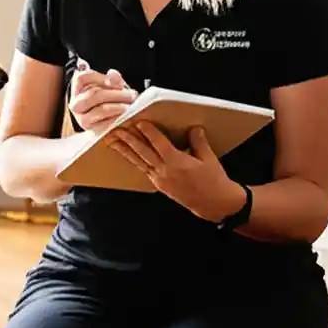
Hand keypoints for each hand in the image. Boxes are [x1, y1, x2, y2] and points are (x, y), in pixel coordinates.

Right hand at [68, 59, 137, 133]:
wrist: (104, 120)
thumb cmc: (107, 99)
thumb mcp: (109, 85)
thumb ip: (113, 78)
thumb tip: (116, 79)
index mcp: (78, 88)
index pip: (83, 78)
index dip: (100, 78)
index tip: (119, 83)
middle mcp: (76, 103)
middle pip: (94, 94)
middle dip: (116, 94)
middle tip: (132, 95)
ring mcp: (81, 118)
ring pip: (101, 110)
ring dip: (119, 107)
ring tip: (130, 106)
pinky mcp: (91, 130)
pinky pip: (105, 125)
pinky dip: (117, 120)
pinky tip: (125, 117)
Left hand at [108, 122, 247, 222]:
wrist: (214, 204)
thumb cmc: (214, 182)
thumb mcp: (209, 159)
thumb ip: (199, 142)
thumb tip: (194, 129)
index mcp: (178, 162)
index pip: (159, 143)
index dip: (148, 132)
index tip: (139, 122)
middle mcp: (166, 171)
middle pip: (143, 152)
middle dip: (129, 140)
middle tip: (117, 130)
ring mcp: (161, 180)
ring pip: (139, 162)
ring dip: (125, 151)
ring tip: (113, 142)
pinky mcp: (160, 186)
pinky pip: (144, 170)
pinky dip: (135, 161)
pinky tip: (129, 156)